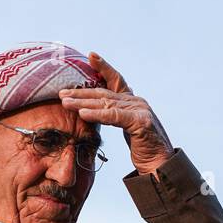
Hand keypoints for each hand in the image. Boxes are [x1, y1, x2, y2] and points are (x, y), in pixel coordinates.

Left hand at [59, 52, 174, 175]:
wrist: (161, 166)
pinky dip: (97, 115)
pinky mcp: (141, 122)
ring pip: (105, 104)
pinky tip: (82, 114)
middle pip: (104, 94)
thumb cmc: (144, 149)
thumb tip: (95, 111)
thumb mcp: (127, 129)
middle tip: (61, 92)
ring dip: (82, 103)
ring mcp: (140, 110)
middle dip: (81, 92)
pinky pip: (114, 116)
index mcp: (133, 102)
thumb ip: (116, 116)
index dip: (104, 67)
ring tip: (65, 102)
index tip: (90, 56)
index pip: (116, 80)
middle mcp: (137, 102)